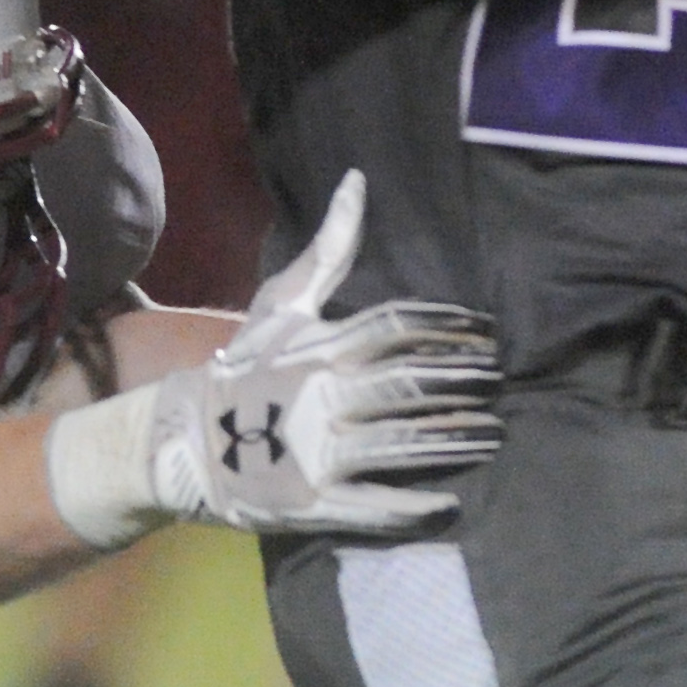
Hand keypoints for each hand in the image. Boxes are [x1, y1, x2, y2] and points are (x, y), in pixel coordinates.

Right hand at [46, 171, 501, 545]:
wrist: (186, 436)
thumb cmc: (247, 365)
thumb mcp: (282, 302)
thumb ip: (329, 249)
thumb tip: (357, 179)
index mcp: (321, 346)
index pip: (396, 327)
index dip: (446, 326)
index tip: (487, 331)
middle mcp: (324, 395)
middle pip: (408, 383)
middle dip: (462, 381)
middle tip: (500, 380)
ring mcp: (319, 452)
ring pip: (400, 443)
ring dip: (453, 439)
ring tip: (493, 434)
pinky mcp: (313, 501)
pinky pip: (371, 506)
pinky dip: (411, 506)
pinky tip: (450, 503)